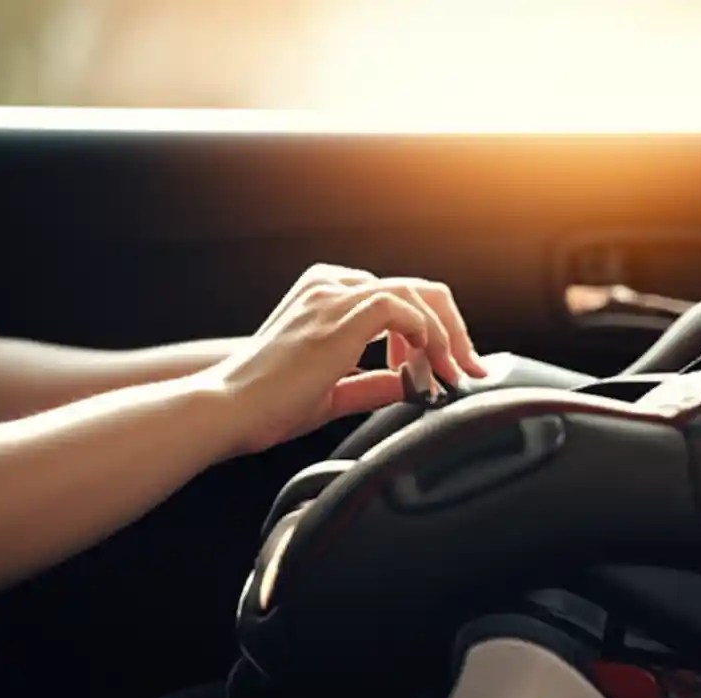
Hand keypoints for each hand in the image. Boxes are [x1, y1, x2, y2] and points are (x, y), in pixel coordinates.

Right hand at [214, 264, 487, 452]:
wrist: (231, 409)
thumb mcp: (332, 390)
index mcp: (325, 294)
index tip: (448, 370)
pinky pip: (404, 308)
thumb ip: (372, 382)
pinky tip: (425, 369)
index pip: (398, 298)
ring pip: (417, 295)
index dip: (433, 334)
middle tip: (468, 370)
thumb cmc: (268, 404)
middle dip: (452, 331)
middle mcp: (331, 285)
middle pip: (417, 289)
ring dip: (445, 337)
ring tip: (451, 376)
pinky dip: (426, 337)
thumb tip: (413, 384)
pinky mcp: (341, 315)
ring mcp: (335, 296)